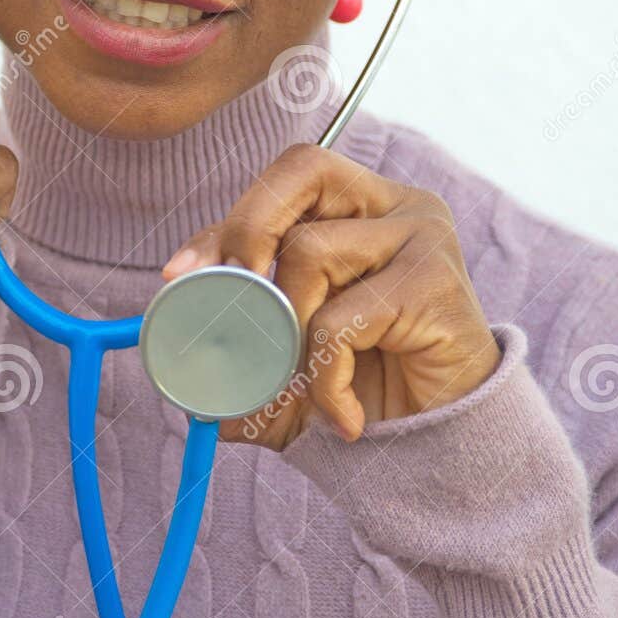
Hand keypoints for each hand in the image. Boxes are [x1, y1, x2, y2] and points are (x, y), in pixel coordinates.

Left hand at [160, 143, 500, 449]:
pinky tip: (343, 416)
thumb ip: (237, 350)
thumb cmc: (368, 391)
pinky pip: (342, 318)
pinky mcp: (435, 283)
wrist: (444, 447)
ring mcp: (422, 237)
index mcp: (361, 206)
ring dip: (286, 329)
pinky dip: (323, 376)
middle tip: (228, 293)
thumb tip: (173, 366)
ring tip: (303, 380)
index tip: (179, 273)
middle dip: (247, 227)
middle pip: (304, 170)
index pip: (283, 184)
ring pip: (312, 251)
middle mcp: (396, 206)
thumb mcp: (286, 367)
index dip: (227, 222)